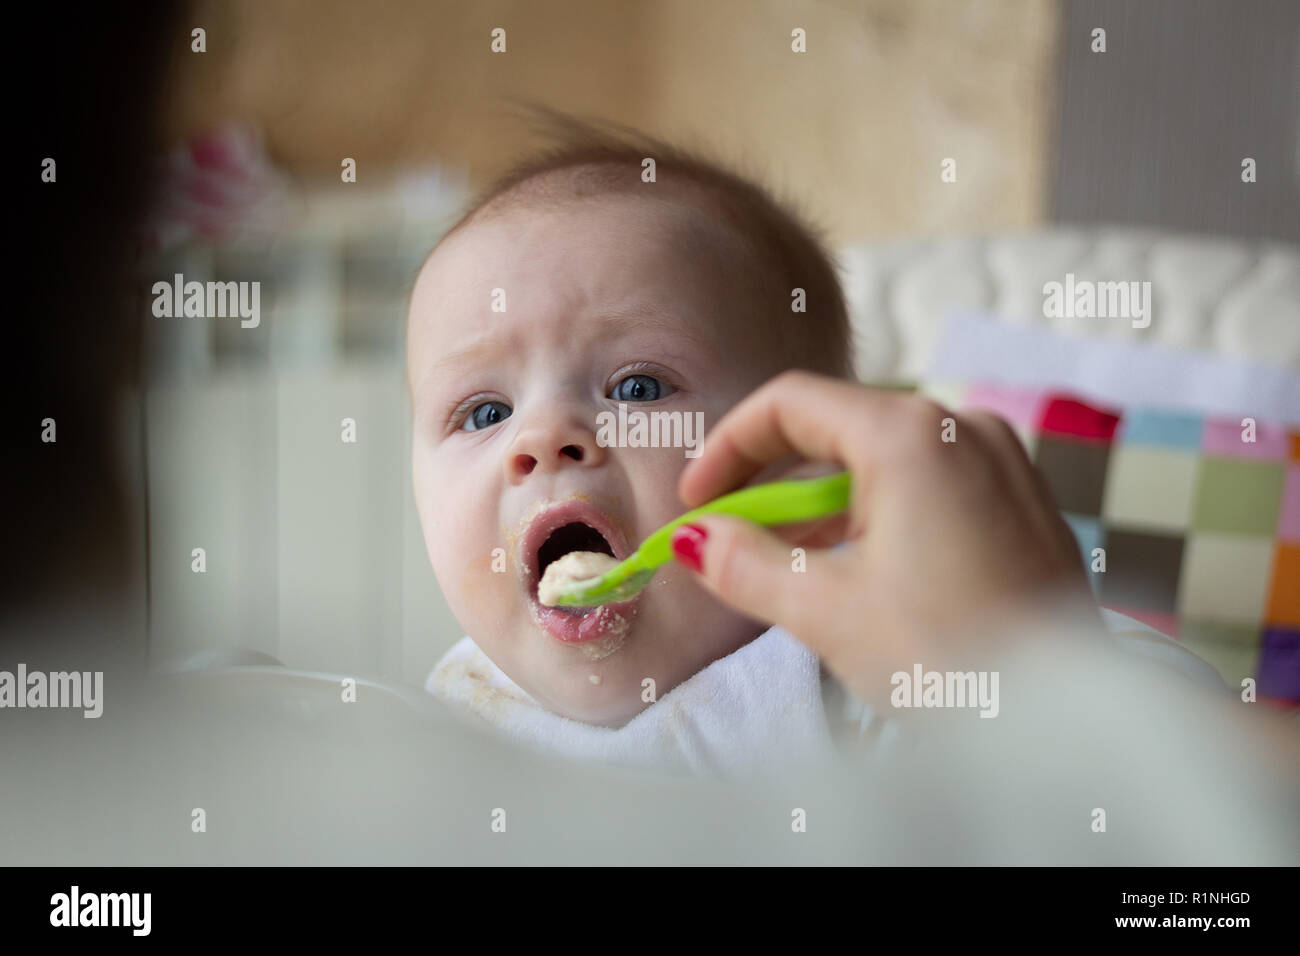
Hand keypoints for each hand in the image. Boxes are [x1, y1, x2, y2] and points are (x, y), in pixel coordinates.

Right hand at [673, 371, 1096, 705]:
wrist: (1073, 722)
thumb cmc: (952, 662)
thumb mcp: (828, 612)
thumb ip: (746, 563)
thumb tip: (694, 538)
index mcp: (912, 435)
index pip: (791, 403)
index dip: (729, 447)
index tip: (698, 501)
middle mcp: (963, 427)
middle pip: (838, 427)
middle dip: (774, 481)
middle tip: (732, 538)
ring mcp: (1001, 460)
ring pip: (883, 459)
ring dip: (824, 505)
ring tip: (786, 567)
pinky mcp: (1021, 498)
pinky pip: (928, 483)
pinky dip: (877, 514)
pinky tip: (855, 571)